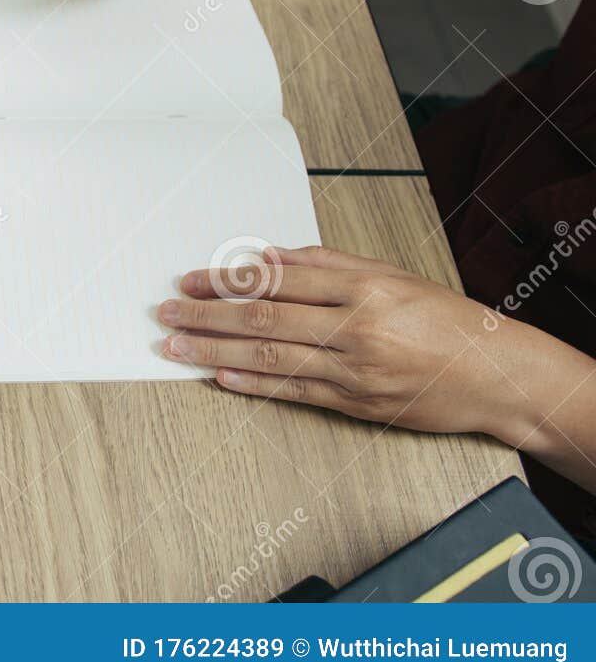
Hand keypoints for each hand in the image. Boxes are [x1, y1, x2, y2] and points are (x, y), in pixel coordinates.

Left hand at [155, 244, 561, 440]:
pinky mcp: (356, 403)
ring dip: (214, 351)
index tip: (189, 280)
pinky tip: (220, 377)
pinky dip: (253, 384)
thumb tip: (266, 257)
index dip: (224, 280)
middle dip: (206, 315)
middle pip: (264, 317)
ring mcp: (354, 369)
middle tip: (166, 312)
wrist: (495, 373)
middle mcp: (356, 327)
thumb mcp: (389, 275)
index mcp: (363, 286)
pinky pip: (294, 392)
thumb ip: (325, 265)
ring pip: (270, 356)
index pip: (276, 279)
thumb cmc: (444, 320)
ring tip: (176, 347)